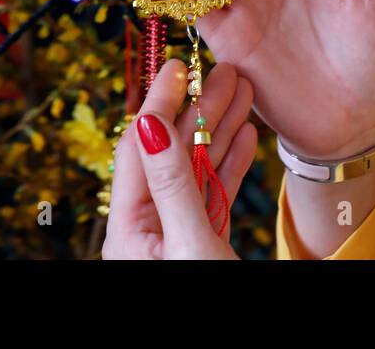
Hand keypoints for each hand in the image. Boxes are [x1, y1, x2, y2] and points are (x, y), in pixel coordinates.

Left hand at [102, 59, 256, 259]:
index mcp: (130, 229)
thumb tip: (152, 125)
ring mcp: (177, 236)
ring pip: (198, 170)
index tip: (178, 67)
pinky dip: (231, 164)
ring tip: (242, 92)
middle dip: (200, 109)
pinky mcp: (206, 246)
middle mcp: (149, 228)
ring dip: (220, 129)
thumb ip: (174, 186)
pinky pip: (215, 194)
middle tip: (225, 72)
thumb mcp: (189, 248)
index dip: (159, 103)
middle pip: (172, 153)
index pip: (140, 148)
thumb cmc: (202, 308)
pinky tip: (244, 136)